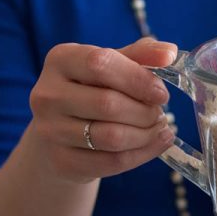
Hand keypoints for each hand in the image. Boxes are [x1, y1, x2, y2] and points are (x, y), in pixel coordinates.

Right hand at [28, 37, 176, 182]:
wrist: (63, 126)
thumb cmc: (94, 85)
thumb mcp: (114, 62)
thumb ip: (142, 54)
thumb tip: (169, 53)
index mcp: (60, 59)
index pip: (100, 64)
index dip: (138, 78)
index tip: (161, 91)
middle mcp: (47, 94)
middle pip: (107, 104)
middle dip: (144, 110)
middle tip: (160, 111)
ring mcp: (50, 131)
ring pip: (111, 137)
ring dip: (146, 133)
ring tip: (159, 125)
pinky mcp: (61, 162)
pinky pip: (111, 163)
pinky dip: (142, 154)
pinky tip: (155, 143)